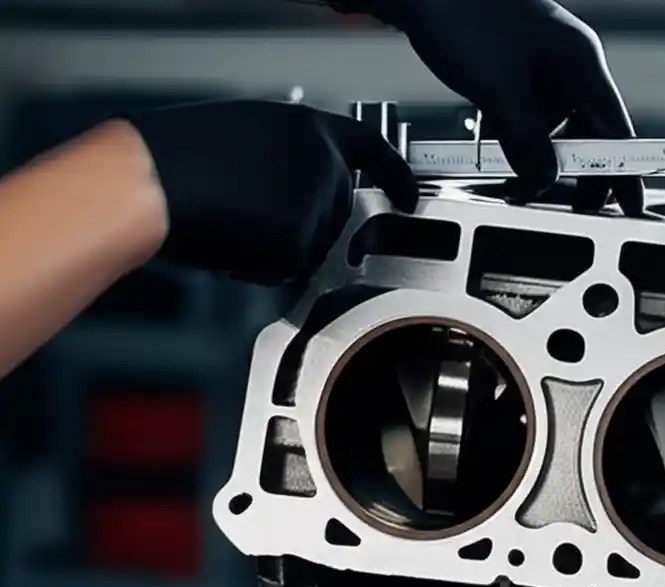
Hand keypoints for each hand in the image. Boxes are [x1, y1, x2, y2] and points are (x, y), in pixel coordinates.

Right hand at [126, 100, 417, 284]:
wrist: (149, 181)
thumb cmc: (180, 157)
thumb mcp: (249, 136)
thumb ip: (291, 159)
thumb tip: (302, 189)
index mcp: (310, 128)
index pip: (373, 150)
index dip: (395, 176)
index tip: (406, 196)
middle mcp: (323, 163)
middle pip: (340, 212)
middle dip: (308, 227)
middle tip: (261, 225)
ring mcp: (316, 203)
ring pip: (317, 245)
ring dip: (282, 248)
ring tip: (234, 225)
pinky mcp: (300, 241)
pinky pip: (291, 270)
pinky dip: (262, 269)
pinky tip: (231, 246)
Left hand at [356, 0, 644, 215]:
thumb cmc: (462, 13)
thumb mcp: (499, 89)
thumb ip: (527, 141)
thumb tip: (543, 180)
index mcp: (580, 61)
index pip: (616, 127)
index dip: (624, 170)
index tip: (631, 204)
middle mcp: (566, 63)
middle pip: (587, 129)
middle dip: (576, 169)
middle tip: (570, 205)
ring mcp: (538, 65)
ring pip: (552, 126)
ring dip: (538, 155)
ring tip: (519, 182)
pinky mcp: (511, 68)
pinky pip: (525, 113)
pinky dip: (516, 137)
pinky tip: (499, 152)